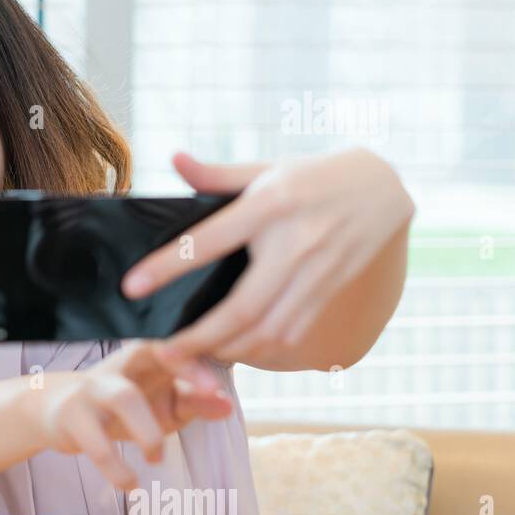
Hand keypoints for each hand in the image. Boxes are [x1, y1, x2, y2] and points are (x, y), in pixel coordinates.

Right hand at [35, 341, 232, 490]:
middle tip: (211, 390)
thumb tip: (227, 406)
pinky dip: (117, 469)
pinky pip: (97, 444)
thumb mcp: (163, 405)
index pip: (172, 345)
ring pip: (124, 397)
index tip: (216, 384)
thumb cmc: (121, 407)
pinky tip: (131, 485)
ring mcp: (93, 388)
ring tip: (157, 458)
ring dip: (149, 430)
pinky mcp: (72, 417)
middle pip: (146, 350)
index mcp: (144, 357)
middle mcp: (119, 365)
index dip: (195, 360)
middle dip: (181, 367)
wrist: (58, 412)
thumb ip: (194, 403)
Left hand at [120, 147, 413, 363]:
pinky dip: (260, 349)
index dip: (168, 266)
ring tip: (194, 356)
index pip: (209, 240)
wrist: (382, 187)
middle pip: (242, 306)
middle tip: (164, 352)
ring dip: (228, 350)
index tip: (132, 286)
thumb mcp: (264, 168)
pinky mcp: (330, 290)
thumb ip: (216, 174)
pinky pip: (292, 332)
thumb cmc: (311, 176)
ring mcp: (317, 271)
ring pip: (268, 328)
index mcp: (269, 205)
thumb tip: (174, 159)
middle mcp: (294, 243)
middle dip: (199, 337)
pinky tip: (235, 350)